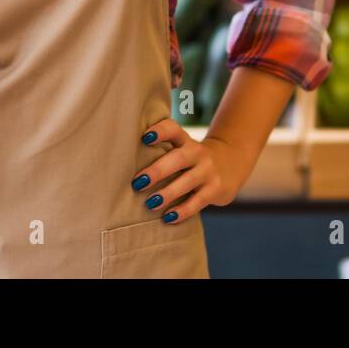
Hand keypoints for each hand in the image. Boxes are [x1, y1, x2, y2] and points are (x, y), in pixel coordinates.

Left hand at [130, 119, 246, 223]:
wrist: (230, 164)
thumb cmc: (190, 159)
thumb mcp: (180, 148)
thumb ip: (159, 151)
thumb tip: (119, 161)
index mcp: (184, 140)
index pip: (173, 129)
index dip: (160, 131)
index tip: (144, 137)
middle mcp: (197, 152)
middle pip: (178, 158)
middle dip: (158, 170)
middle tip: (138, 183)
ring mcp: (208, 170)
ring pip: (188, 181)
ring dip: (168, 193)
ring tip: (150, 204)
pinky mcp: (215, 189)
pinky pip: (198, 201)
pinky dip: (183, 210)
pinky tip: (167, 218)